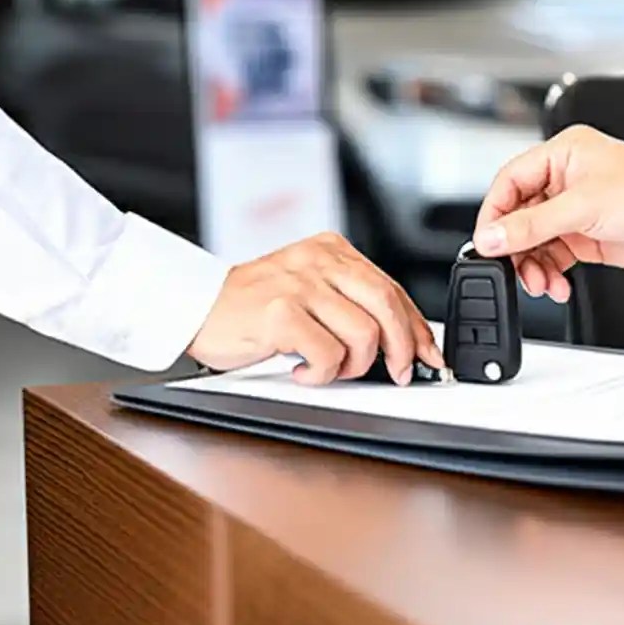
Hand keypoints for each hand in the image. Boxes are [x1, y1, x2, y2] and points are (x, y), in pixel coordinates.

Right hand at [186, 232, 443, 385]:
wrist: (195, 307)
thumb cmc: (250, 307)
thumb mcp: (307, 290)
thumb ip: (347, 303)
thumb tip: (399, 339)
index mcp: (331, 250)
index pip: (392, 288)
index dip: (416, 328)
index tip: (428, 354)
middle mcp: (319, 261)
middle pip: (387, 306)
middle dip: (402, 349)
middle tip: (398, 374)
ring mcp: (300, 284)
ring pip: (364, 334)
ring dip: (353, 365)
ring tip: (328, 368)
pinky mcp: (280, 311)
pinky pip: (328, 353)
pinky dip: (322, 373)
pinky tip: (303, 371)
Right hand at [472, 124, 623, 301]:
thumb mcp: (584, 208)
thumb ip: (532, 226)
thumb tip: (491, 237)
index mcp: (562, 154)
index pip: (508, 182)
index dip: (494, 214)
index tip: (487, 243)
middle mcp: (565, 180)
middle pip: (517, 215)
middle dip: (515, 248)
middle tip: (515, 269)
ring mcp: (576, 210)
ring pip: (533, 241)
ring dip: (532, 266)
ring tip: (541, 283)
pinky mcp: (587, 236)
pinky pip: (553, 256)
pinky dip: (550, 273)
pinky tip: (556, 284)